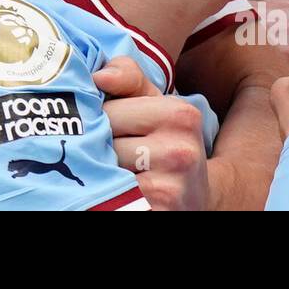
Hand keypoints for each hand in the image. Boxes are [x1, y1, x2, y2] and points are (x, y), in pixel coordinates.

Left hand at [96, 57, 207, 210]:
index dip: (98, 118)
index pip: (108, 110)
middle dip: (95, 143)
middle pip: (103, 140)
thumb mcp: (152, 102)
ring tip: (111, 168)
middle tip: (107, 150)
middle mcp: (180, 151)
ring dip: (97, 168)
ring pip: (103, 168)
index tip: (107, 127)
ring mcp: (171, 187)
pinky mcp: (157, 211)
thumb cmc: (164, 141)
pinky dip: (105, 189)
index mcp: (181, 115)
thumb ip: (128, 77)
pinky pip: (111, 195)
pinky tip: (113, 188)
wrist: (193, 196)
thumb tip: (100, 76)